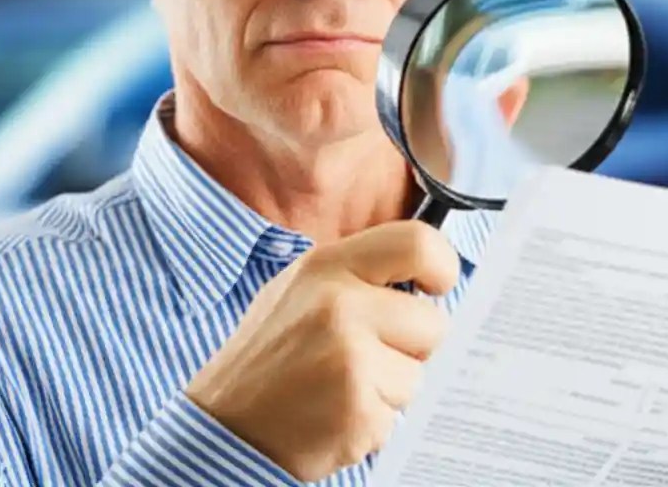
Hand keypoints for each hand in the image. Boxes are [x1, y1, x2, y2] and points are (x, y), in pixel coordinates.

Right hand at [185, 221, 458, 481]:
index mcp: (327, 266)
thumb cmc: (270, 355)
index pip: (419, 243)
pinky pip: (398, 417)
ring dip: (389, 390)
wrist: (225, 424)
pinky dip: (372, 423)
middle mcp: (339, 305)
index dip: (442, 266)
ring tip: (339, 387)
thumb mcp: (300, 290)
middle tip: (366, 357)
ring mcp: (350, 358)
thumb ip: (358, 277)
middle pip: (433, 323)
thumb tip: (426, 281)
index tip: (435, 288)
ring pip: (418, 375)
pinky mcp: (358, 410)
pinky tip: (334, 414)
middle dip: (411, 347)